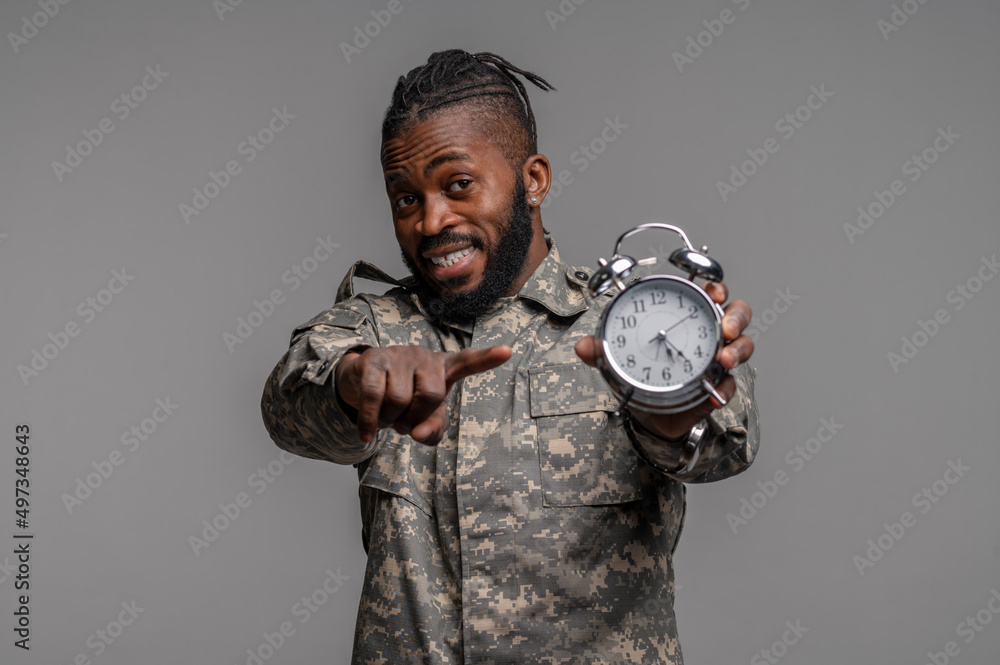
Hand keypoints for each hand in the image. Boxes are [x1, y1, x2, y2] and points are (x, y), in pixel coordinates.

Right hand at [335, 345, 511, 444]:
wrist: (363, 382)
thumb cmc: (405, 401)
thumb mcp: (425, 420)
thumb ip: (432, 430)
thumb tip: (417, 434)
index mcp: (444, 368)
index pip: (469, 362)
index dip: (487, 358)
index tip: (507, 351)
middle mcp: (424, 357)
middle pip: (432, 395)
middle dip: (416, 419)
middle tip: (404, 424)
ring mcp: (398, 355)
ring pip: (399, 399)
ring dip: (390, 421)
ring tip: (387, 419)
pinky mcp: (373, 360)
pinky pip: (373, 396)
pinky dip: (370, 422)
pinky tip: (366, 435)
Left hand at [575, 280, 753, 438]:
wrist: (647, 413)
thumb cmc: (640, 374)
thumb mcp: (618, 358)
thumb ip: (601, 350)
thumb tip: (583, 345)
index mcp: (687, 316)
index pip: (709, 294)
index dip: (717, 287)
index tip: (715, 289)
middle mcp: (708, 334)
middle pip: (738, 315)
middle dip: (736, 318)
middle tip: (726, 328)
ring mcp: (716, 360)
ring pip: (742, 347)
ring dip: (737, 352)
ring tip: (724, 361)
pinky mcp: (717, 387)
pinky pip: (730, 385)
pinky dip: (725, 389)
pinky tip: (716, 394)